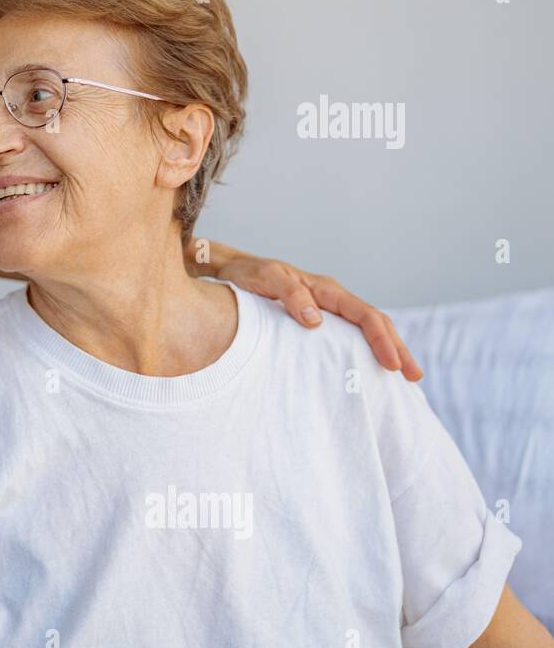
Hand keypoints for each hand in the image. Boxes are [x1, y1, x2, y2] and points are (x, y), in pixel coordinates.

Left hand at [215, 254, 422, 380]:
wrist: (233, 270)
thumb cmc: (248, 275)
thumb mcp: (266, 279)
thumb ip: (290, 296)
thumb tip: (316, 321)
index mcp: (326, 290)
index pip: (365, 315)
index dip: (382, 340)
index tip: (394, 366)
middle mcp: (332, 298)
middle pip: (375, 323)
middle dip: (397, 348)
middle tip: (414, 377)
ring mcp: (327, 308)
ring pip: (366, 329)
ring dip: (387, 349)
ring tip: (403, 378)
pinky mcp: (317, 319)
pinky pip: (349, 335)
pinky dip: (365, 350)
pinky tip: (368, 368)